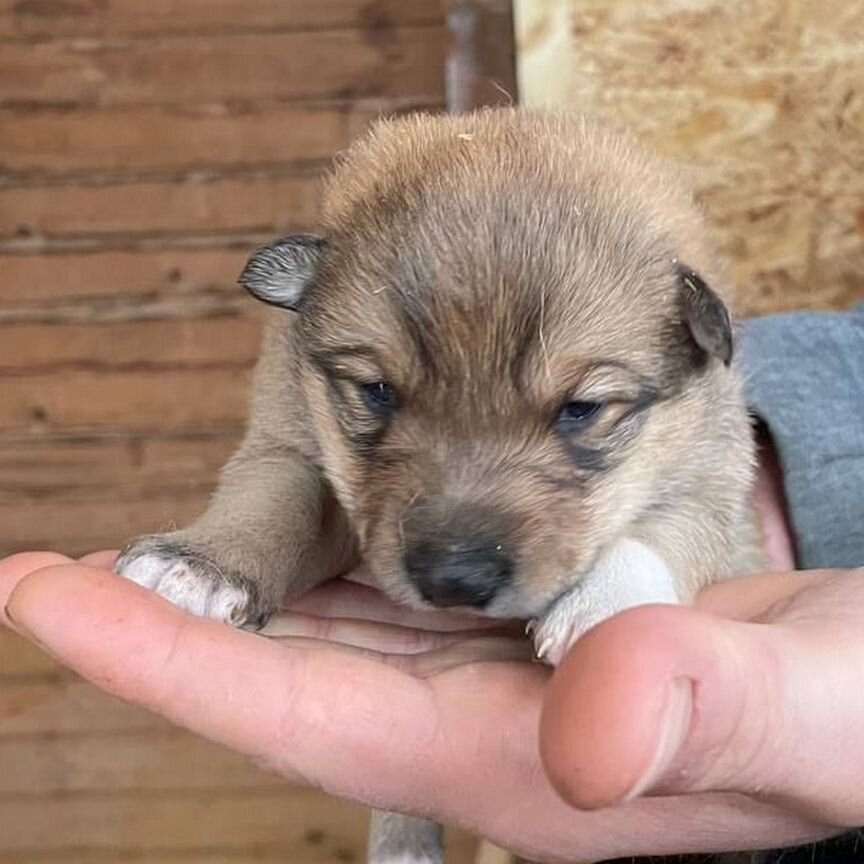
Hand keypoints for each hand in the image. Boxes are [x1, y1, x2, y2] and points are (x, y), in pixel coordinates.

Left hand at [0, 551, 852, 861]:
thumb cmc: (852, 724)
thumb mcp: (814, 713)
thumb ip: (710, 711)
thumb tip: (589, 730)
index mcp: (518, 758)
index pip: (301, 710)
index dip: (169, 660)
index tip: (51, 600)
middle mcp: (485, 725)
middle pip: (286, 674)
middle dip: (163, 627)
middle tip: (49, 571)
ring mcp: (501, 683)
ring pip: (333, 637)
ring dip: (234, 597)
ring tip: (135, 558)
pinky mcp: (530, 639)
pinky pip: (402, 606)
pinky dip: (333, 572)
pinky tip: (299, 544)